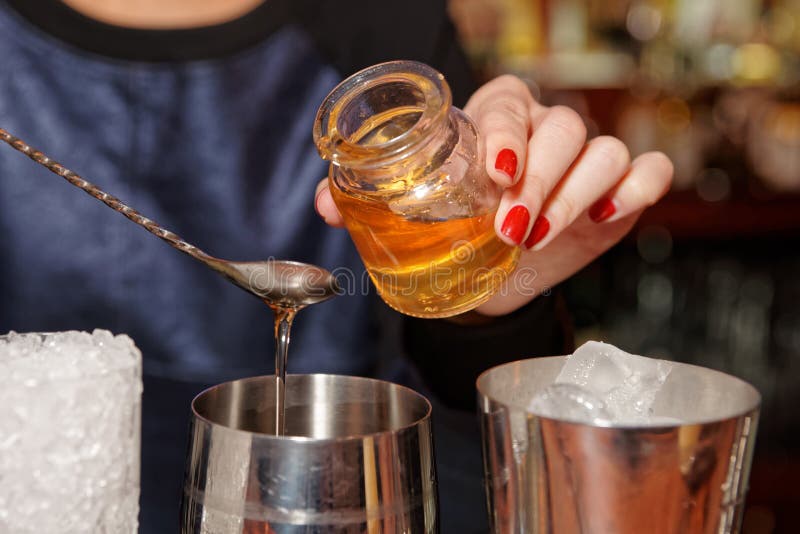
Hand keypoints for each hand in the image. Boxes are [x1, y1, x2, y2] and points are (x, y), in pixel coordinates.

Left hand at [315, 75, 673, 316]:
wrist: (491, 272)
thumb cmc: (453, 230)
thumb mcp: (412, 213)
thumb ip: (368, 202)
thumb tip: (326, 205)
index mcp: (495, 119)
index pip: (507, 104)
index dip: (506, 132)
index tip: (495, 171)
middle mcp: (544, 131)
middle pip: (561, 129)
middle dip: (538, 178)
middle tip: (509, 226)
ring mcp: (586, 160)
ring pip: (603, 150)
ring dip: (576, 193)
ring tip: (537, 235)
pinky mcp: (620, 190)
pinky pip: (647, 172)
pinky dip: (637, 188)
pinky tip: (609, 215)